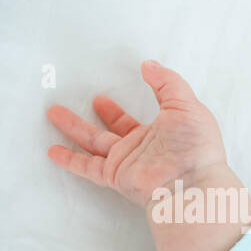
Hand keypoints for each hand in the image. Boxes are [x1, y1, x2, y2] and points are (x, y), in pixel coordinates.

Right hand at [46, 60, 227, 207]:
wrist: (191, 184)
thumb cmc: (196, 147)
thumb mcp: (187, 105)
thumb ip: (168, 83)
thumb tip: (149, 65)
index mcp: (163, 131)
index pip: (144, 115)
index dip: (133, 103)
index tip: (118, 90)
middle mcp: (145, 147)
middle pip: (116, 128)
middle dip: (104, 114)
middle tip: (92, 101)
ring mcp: (129, 162)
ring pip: (95, 143)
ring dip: (74, 129)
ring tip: (54, 113)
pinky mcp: (116, 175)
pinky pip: (88, 167)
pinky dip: (70, 160)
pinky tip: (54, 151)